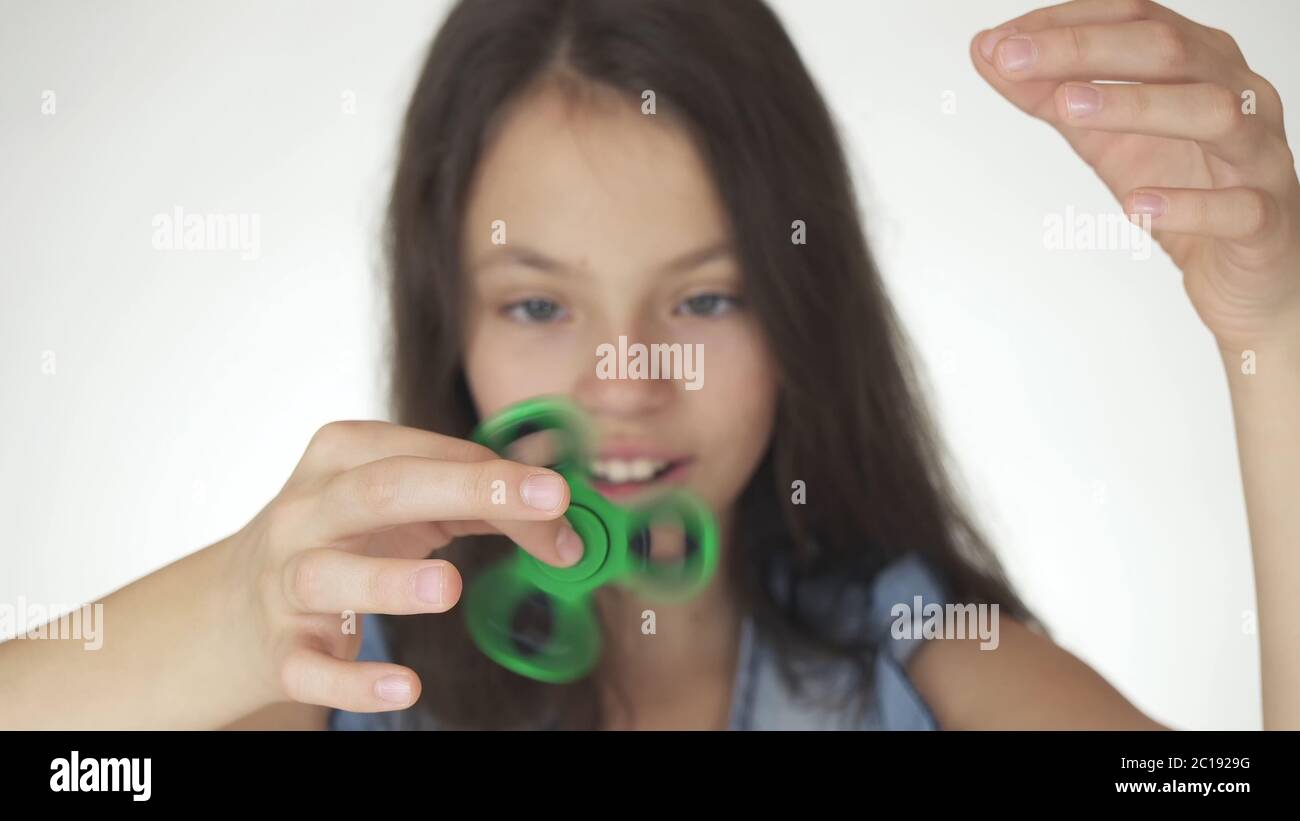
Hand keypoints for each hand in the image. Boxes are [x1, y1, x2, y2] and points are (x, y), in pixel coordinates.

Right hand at [225, 421, 580, 713]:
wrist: (237, 603)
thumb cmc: (347, 537)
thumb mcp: (404, 505)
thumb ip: (480, 505)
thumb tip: (561, 527)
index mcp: (341, 456)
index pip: (423, 454)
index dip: (495, 475)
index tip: (559, 497)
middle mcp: (306, 511)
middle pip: (379, 491)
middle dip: (465, 490)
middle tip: (545, 502)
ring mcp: (284, 580)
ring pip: (327, 575)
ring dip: (388, 580)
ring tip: (448, 587)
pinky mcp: (280, 648)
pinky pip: (310, 667)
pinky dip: (354, 680)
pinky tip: (405, 686)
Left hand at [972, 0, 1299, 355]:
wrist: (1245, 272)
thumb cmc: (1183, 186)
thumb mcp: (1104, 137)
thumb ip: (1051, 95)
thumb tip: (988, 52)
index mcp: (1204, 65)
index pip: (1138, 20)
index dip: (1068, 25)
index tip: (1001, 42)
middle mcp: (1243, 97)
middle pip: (1172, 52)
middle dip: (1086, 51)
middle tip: (1014, 60)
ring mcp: (1260, 157)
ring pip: (1214, 114)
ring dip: (1136, 105)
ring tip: (1067, 107)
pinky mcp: (1265, 221)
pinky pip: (1237, 208)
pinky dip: (1186, 205)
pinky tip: (1137, 205)